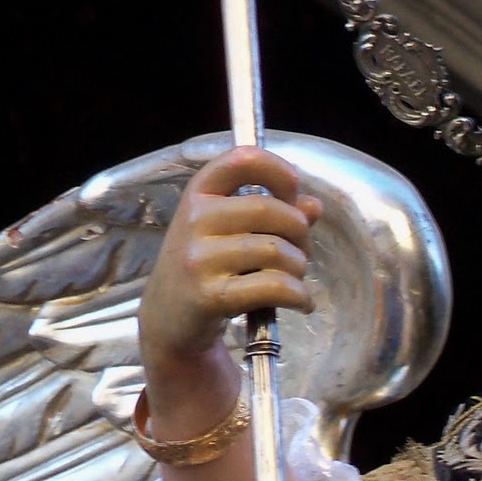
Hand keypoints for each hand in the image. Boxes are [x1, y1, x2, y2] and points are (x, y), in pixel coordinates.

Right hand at [140, 145, 322, 370]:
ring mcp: (199, 258)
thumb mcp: (229, 231)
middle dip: (301, 232)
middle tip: (301, 252)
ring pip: (277, 251)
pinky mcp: (210, 296)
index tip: (293, 191)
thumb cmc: (205, 267)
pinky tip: (301, 301)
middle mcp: (195, 219)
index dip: (279, 171)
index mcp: (200, 193)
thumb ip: (273, 213)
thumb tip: (313, 206)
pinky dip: (300, 295)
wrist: (167, 320)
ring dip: (299, 267)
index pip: (243, 160)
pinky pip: (275, 287)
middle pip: (271, 209)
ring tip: (295, 279)